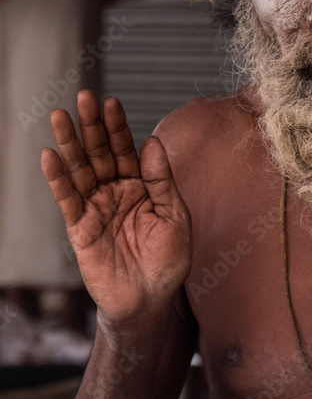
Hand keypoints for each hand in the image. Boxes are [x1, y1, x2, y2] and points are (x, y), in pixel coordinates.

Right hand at [42, 90, 191, 321]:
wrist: (151, 301)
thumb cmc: (168, 262)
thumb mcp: (175, 217)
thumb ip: (161, 181)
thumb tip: (151, 142)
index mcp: (141, 186)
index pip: (127, 149)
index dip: (118, 127)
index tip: (111, 102)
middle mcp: (115, 192)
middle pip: (100, 153)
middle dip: (92, 125)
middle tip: (84, 97)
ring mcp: (95, 209)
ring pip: (80, 170)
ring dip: (69, 144)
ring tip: (60, 115)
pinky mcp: (79, 229)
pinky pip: (67, 200)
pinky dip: (58, 178)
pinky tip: (50, 155)